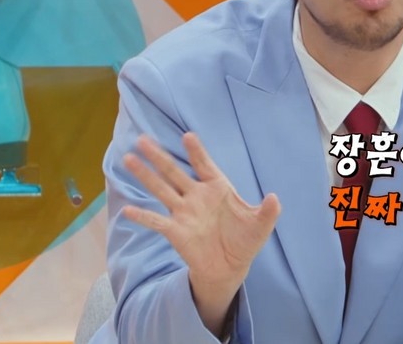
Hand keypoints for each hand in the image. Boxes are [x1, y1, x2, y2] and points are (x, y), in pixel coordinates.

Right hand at [122, 132, 280, 334]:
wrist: (231, 266)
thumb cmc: (245, 240)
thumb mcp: (261, 225)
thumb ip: (268, 211)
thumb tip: (274, 198)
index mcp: (217, 188)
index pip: (204, 165)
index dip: (197, 151)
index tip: (188, 136)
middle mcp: (196, 196)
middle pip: (174, 171)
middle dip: (159, 155)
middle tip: (142, 138)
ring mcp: (183, 212)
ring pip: (161, 189)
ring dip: (145, 175)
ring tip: (128, 159)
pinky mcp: (175, 231)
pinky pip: (156, 221)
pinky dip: (143, 216)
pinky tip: (127, 210)